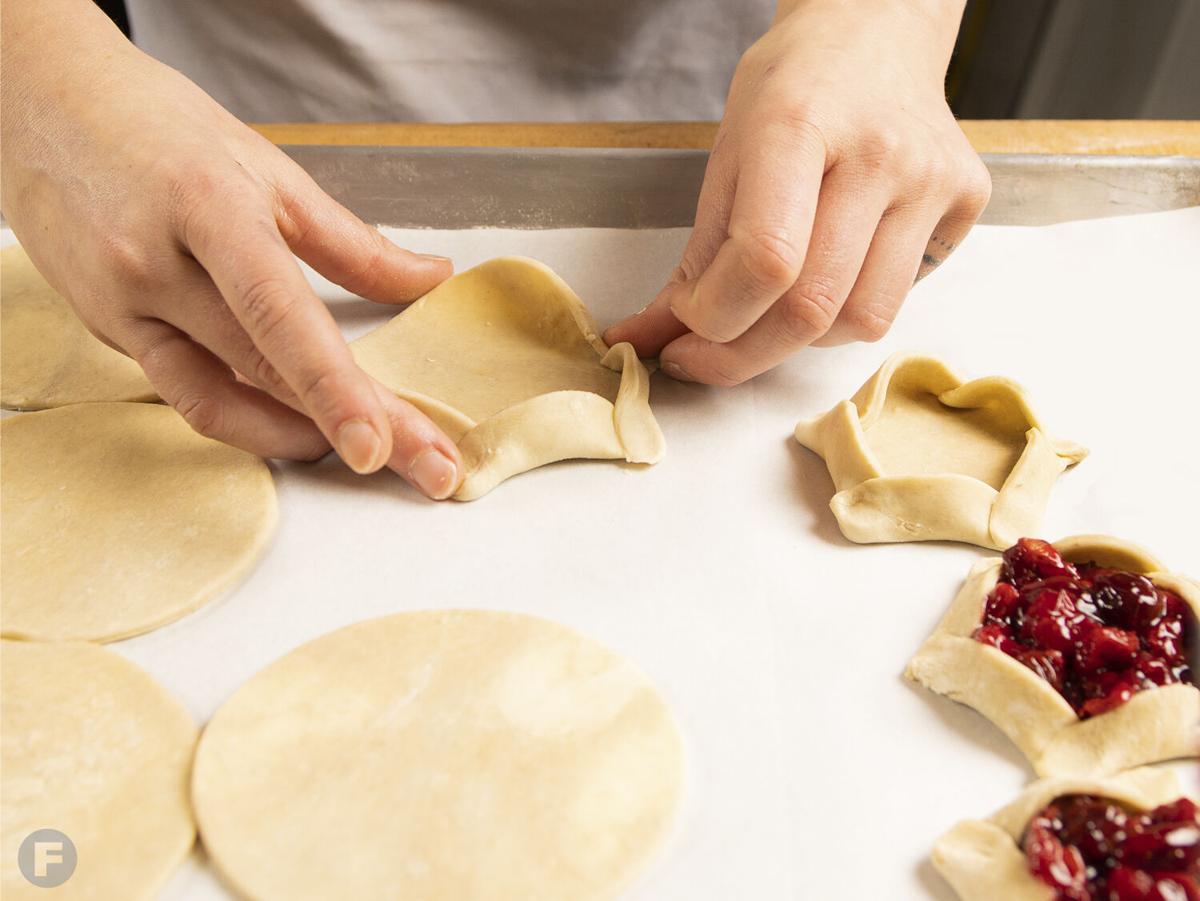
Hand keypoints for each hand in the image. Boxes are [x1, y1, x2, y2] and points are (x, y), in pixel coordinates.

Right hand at [1, 0, 462, 497]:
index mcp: (210, 209)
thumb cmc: (160, 128)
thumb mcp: (270, 170)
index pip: (280, 314)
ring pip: (215, 400)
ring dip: (296, 437)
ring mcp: (123, 307)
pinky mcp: (108, 332)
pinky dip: (245, 415)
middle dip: (350, 429)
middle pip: (263, 372)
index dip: (332, 388)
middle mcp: (155, 266)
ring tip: (362, 449)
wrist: (39, 104)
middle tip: (427, 471)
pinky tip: (293, 422)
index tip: (381, 446)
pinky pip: (184, 391)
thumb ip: (352, 241)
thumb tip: (431, 279)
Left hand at [605, 0, 990, 384]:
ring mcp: (931, 181)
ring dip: (801, 340)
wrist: (878, 32)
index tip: (685, 325)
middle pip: (812, 308)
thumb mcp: (726, 152)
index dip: (714, 316)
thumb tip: (650, 339)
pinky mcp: (965, 204)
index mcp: (802, 123)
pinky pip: (898, 299)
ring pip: (862, 322)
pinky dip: (848, 311)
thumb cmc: (795, 88)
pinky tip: (830, 272)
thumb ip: (695, 255)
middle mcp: (880, 153)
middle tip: (705, 355)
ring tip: (774, 306)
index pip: (765, 258)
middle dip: (743, 354)